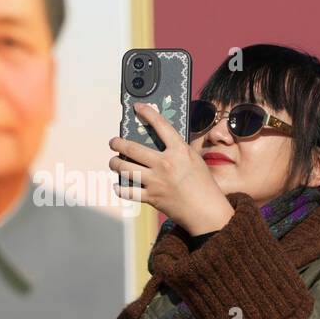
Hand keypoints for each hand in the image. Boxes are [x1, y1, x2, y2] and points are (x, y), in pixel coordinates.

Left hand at [110, 102, 234, 234]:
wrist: (206, 211)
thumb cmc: (204, 184)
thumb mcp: (194, 159)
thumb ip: (177, 149)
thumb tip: (159, 141)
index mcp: (179, 151)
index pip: (161, 125)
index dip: (147, 113)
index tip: (138, 108)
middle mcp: (165, 164)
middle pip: (132, 148)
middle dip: (117, 143)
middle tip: (113, 141)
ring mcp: (156, 181)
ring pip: (125, 168)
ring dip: (115, 163)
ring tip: (114, 162)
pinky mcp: (152, 198)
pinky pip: (128, 192)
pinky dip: (120, 188)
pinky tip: (117, 185)